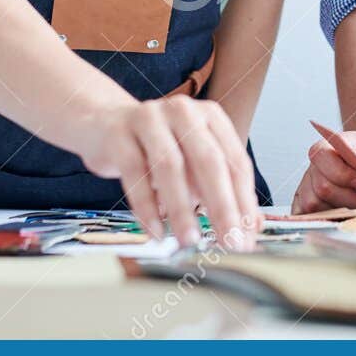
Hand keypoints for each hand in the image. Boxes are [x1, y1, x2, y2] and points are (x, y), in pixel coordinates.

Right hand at [75, 98, 261, 250]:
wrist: (104, 124)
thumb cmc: (157, 148)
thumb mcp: (193, 161)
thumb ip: (222, 189)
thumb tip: (251, 228)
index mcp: (211, 117)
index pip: (235, 161)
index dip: (244, 201)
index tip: (247, 236)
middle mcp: (183, 112)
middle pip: (209, 161)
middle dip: (222, 206)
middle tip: (229, 243)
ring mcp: (149, 119)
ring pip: (170, 167)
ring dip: (182, 209)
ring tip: (190, 241)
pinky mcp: (119, 135)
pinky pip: (134, 174)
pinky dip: (147, 207)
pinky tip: (156, 232)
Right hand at [292, 130, 355, 212]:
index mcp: (332, 146)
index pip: (321, 156)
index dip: (340, 172)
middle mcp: (317, 166)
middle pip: (322, 187)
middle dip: (351, 199)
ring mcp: (309, 187)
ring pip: (315, 205)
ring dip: (344, 212)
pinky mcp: (308, 207)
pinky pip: (310, 218)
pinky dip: (330, 221)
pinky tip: (349, 218)